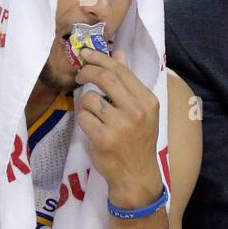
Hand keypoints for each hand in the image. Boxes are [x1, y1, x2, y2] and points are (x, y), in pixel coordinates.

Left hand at [75, 48, 163, 207]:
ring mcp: (119, 125)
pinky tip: (92, 128)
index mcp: (147, 101)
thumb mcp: (141, 111)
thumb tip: (119, 53)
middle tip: (79, 75)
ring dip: (85, 103)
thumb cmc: (137, 140)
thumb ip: (128, 82)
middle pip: (105, 77)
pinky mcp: (103, 138)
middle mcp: (136, 110)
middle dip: (87, 72)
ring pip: (89, 99)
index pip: (121, 71)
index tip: (86, 54)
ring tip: (93, 114)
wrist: (136, 175)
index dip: (100, 59)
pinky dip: (83, 119)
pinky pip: (82, 117)